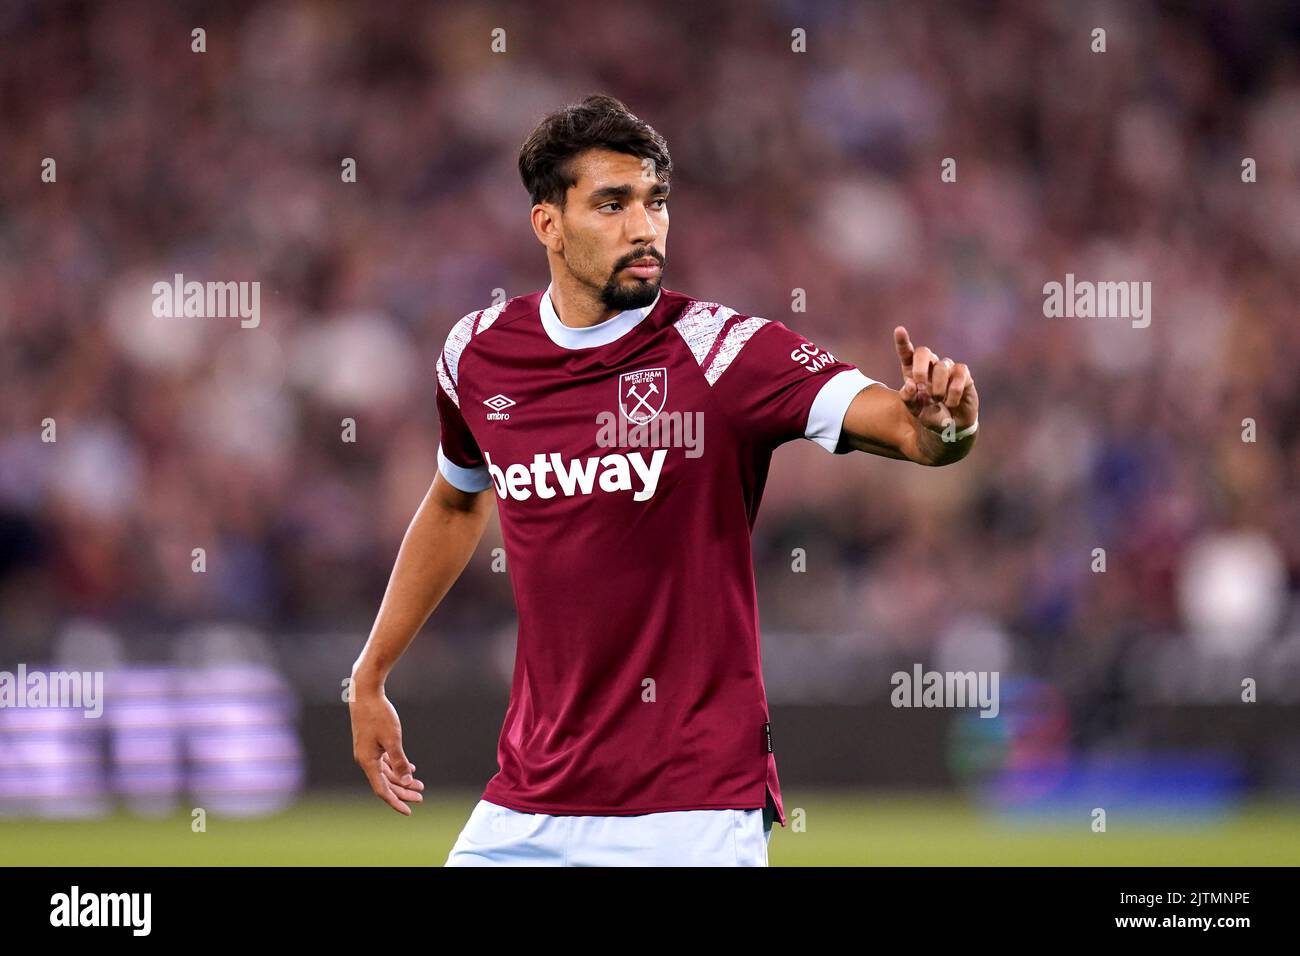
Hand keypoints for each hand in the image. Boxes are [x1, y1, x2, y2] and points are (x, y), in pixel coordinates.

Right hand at [350, 688, 424, 814]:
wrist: (365, 693)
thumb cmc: (379, 715)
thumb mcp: (393, 739)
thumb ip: (400, 762)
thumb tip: (407, 782)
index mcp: (368, 762)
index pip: (382, 790)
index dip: (395, 802)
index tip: (409, 811)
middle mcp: (365, 760)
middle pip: (385, 783)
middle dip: (403, 792)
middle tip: (421, 797)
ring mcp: (368, 752)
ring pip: (386, 773)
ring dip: (402, 780)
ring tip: (419, 785)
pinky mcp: (371, 744)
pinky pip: (385, 762)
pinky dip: (397, 768)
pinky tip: (411, 769)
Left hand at [893, 326, 977, 434]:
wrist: (951, 428)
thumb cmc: (930, 415)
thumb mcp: (915, 410)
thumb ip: (908, 398)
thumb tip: (910, 383)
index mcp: (913, 372)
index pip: (907, 353)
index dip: (903, 341)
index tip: (899, 330)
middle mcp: (930, 366)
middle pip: (924, 351)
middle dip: (920, 367)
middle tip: (920, 384)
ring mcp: (947, 369)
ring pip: (942, 366)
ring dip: (938, 387)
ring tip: (939, 401)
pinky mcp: (964, 375)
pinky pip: (959, 373)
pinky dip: (954, 391)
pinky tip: (951, 402)